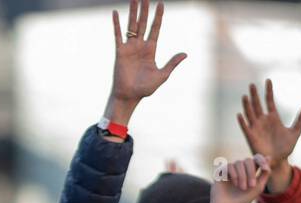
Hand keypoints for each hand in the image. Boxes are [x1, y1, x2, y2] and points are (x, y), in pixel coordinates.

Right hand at [106, 0, 186, 124]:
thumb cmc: (145, 88)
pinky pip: (118, 35)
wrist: (130, 96)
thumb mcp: (162, 75)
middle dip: (145, 10)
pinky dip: (117, 24)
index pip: (155, 28)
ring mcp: (130, 47)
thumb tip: (185, 54)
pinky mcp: (120, 51)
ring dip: (133, 13)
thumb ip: (172, 63)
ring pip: (132, 26)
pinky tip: (116, 13)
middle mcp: (140, 45)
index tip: (161, 3)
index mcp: (151, 49)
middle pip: (144, 23)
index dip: (158, 16)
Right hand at [207, 154, 270, 202]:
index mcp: (250, 171)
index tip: (264, 168)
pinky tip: (234, 184)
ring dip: (242, 175)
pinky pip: (229, 166)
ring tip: (241, 188)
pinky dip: (234, 174)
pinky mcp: (220, 173)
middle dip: (251, 172)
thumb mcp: (258, 187)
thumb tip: (268, 157)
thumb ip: (265, 173)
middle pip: (248, 160)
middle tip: (251, 186)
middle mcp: (240, 169)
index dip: (261, 160)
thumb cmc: (243, 200)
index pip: (256, 158)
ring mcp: (230, 170)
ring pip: (238, 163)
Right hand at [236, 80, 300, 193]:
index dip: (268, 91)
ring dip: (247, 105)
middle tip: (252, 84)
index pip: (269, 101)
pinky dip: (242, 121)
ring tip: (245, 95)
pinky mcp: (251, 137)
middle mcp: (263, 121)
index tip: (268, 80)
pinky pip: (245, 128)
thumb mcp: (296, 132)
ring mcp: (256, 128)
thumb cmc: (286, 148)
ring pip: (250, 114)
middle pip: (257, 104)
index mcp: (273, 118)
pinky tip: (240, 114)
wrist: (278, 162)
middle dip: (255, 95)